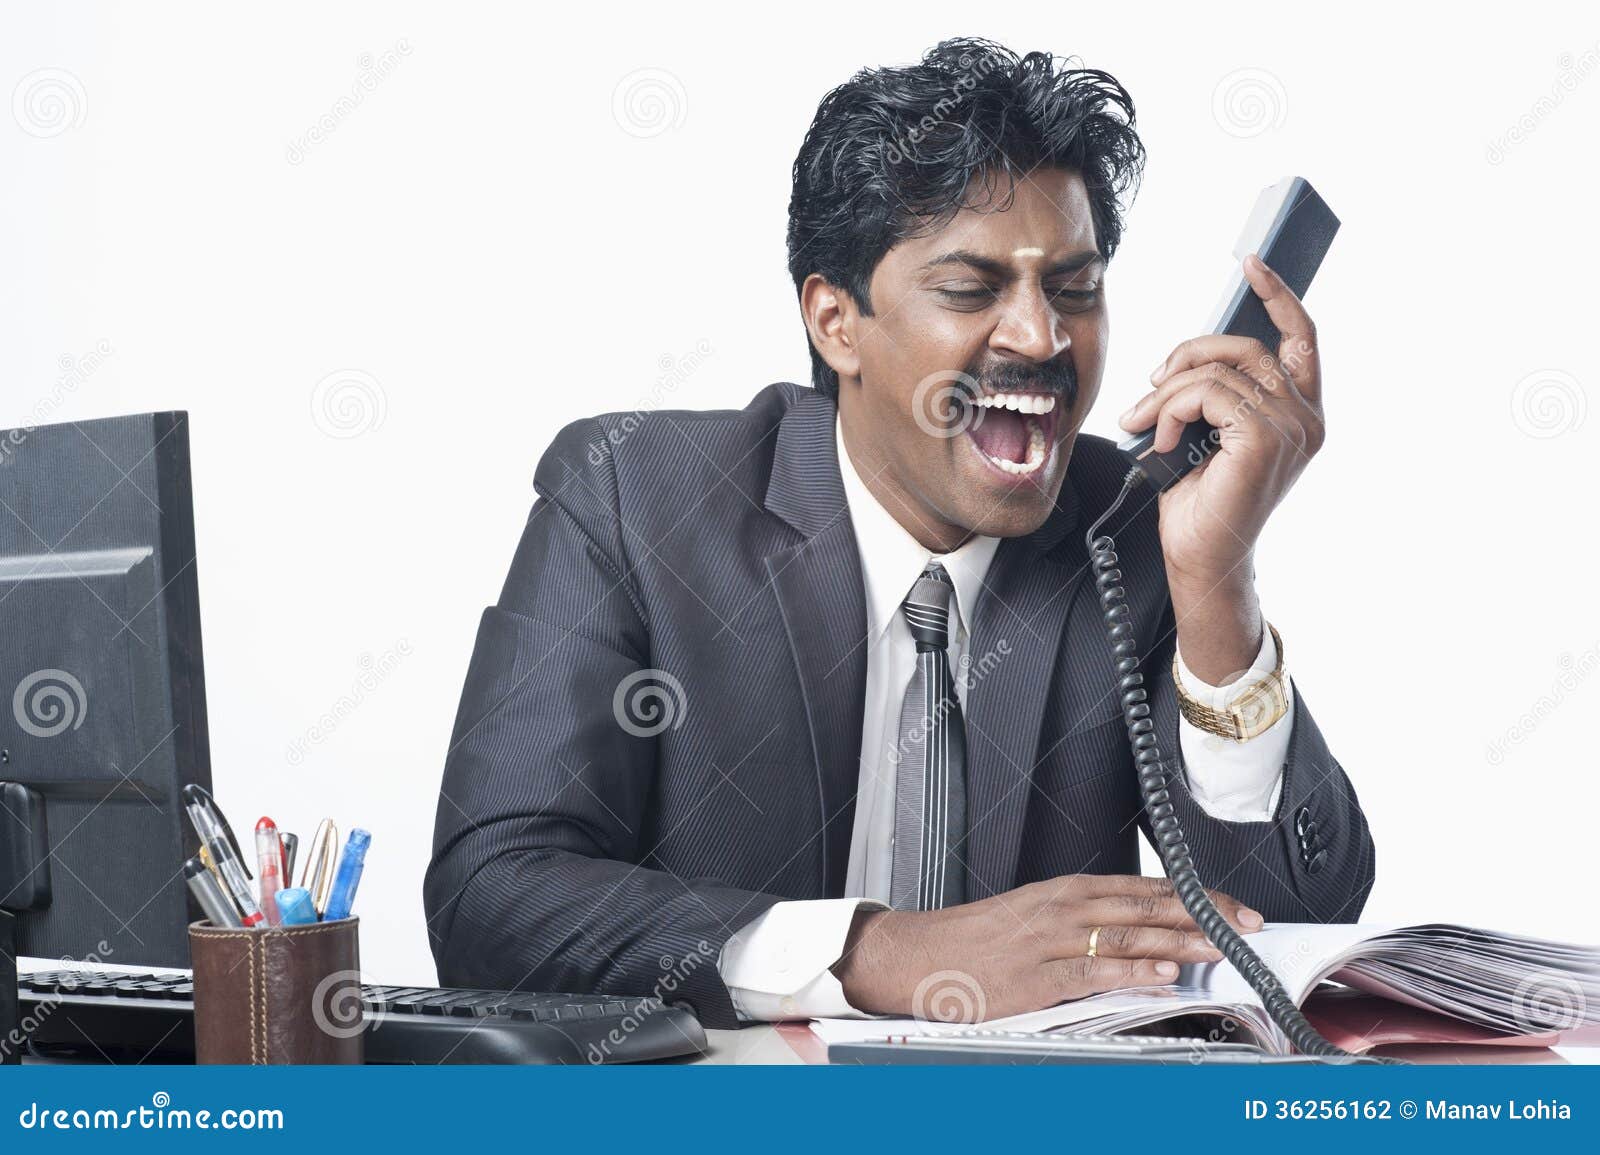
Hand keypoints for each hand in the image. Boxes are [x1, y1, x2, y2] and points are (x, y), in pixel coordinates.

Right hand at [830, 874, 1262, 1020]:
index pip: (1145, 888)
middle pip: (1146, 907)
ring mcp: (1049, 941)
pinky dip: (1131, 972)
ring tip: (1220, 947)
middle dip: (1203, 914)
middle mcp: (1062, 908)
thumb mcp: (1031, 917)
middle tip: (1247, 924)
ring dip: (1179, 941)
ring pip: (1127, 935)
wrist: (917, 954)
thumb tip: (1137, 934)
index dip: (1196, 896)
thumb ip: (1082, 922)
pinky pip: (1091, 971)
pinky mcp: (1035, 977)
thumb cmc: (973, 940)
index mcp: (1065, 891)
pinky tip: (1161, 975)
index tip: (1235, 906)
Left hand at [1116, 255, 1323, 681]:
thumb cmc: (1200, 500)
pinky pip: (1206, 393)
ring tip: (1145, 422)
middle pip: (1245, 346)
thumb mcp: (1207, 431)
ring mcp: (1291, 430)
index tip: (1250, 264)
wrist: (1198, 555)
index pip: (1301, 336)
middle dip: (1187, 355)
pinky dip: (1171, 410)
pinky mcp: (1264, 441)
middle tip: (1152, 385)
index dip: (1277, 295)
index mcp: (1300, 413)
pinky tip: (1163, 440)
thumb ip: (1214, 392)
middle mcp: (1307, 419)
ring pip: (1216, 372)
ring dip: (1166, 393)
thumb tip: (1187, 357)